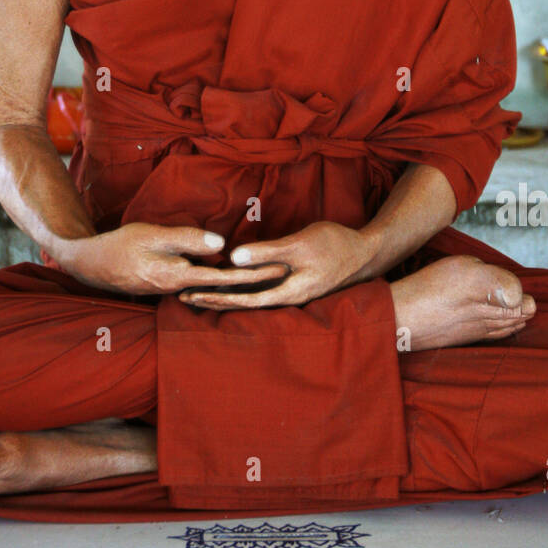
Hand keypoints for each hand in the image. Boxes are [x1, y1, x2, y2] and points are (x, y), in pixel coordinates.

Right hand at [57, 223, 287, 295]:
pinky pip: (202, 286)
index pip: (227, 277)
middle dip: (255, 280)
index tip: (280, 268)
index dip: (255, 272)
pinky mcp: (168, 286)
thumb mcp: (153, 236)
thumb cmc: (121, 245)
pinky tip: (232, 278)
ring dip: (240, 283)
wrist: (91, 264)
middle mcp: (180, 289)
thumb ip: (186, 240)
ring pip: (215, 288)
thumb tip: (221, 245)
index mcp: (179, 278)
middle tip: (285, 272)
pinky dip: (221, 282)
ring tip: (267, 277)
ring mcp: (174, 290)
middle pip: (225, 287)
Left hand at [178, 220, 379, 310]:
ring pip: (249, 298)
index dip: (215, 297)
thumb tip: (234, 259)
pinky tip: (229, 284)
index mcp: (285, 292)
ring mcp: (289, 294)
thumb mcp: (299, 244)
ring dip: (224, 295)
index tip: (190, 295)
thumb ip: (267, 252)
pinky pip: (260, 292)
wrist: (365, 253)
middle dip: (212, 300)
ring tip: (198, 293)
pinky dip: (240, 289)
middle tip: (183, 297)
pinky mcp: (292, 286)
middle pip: (242, 303)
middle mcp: (284, 298)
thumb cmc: (334, 245)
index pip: (242, 300)